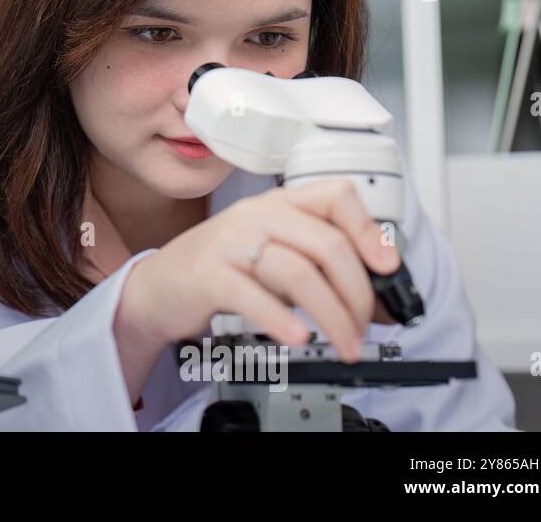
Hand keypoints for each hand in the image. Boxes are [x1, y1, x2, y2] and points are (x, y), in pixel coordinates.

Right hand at [118, 179, 401, 367]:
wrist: (155, 290)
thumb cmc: (218, 272)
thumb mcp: (269, 256)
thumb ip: (312, 264)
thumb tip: (370, 297)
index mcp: (276, 205)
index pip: (335, 195)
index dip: (369, 230)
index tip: (385, 267)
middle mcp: (255, 216)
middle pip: (327, 244)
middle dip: (357, 294)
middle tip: (363, 327)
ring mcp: (229, 243)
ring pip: (299, 273)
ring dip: (332, 316)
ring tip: (343, 343)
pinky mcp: (207, 274)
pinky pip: (253, 296)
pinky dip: (282, 319)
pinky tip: (297, 338)